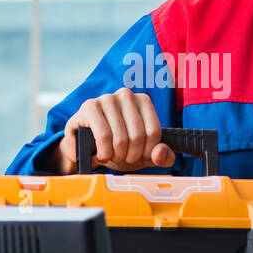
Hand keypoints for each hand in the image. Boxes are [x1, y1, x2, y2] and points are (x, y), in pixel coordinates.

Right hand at [55, 88, 175, 174]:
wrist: (88, 148)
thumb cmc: (119, 147)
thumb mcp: (145, 154)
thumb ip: (163, 156)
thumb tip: (160, 153)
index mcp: (143, 101)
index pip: (154, 132)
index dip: (147, 152)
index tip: (139, 156)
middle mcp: (126, 95)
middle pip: (137, 136)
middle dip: (130, 156)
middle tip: (122, 158)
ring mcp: (107, 98)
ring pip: (120, 138)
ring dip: (116, 156)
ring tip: (111, 156)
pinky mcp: (90, 106)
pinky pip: (103, 136)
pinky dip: (104, 152)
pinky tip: (101, 154)